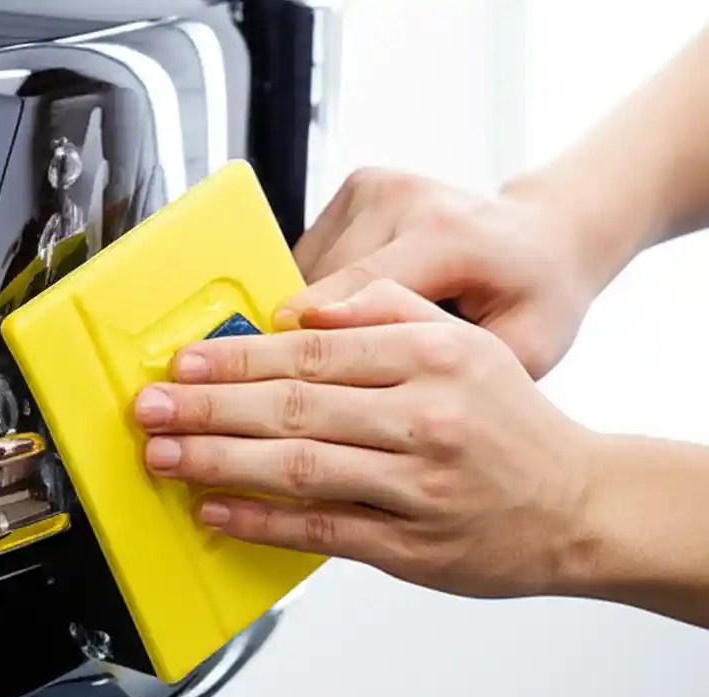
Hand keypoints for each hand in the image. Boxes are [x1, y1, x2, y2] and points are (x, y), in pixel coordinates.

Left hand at [133, 280, 597, 597]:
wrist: (580, 504)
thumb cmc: (507, 421)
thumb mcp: (463, 342)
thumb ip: (384, 311)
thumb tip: (301, 312)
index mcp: (432, 356)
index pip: (312, 352)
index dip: (237, 358)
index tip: (184, 362)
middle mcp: (426, 418)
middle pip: (294, 408)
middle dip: (209, 408)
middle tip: (150, 409)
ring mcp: (418, 487)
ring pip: (300, 468)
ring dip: (220, 462)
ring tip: (165, 456)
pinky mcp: (413, 546)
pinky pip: (322, 531)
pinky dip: (262, 522)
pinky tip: (216, 510)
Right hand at [286, 168, 607, 377]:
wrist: (546, 239)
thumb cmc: (535, 302)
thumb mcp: (516, 349)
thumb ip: (441, 360)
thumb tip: (356, 370)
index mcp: (449, 233)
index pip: (357, 288)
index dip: (314, 334)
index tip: (278, 371)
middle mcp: (405, 196)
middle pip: (323, 279)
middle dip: (316, 334)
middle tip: (321, 382)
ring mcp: (376, 185)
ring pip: (309, 266)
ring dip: (317, 313)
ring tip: (354, 343)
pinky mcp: (357, 186)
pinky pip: (314, 253)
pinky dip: (323, 289)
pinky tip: (357, 310)